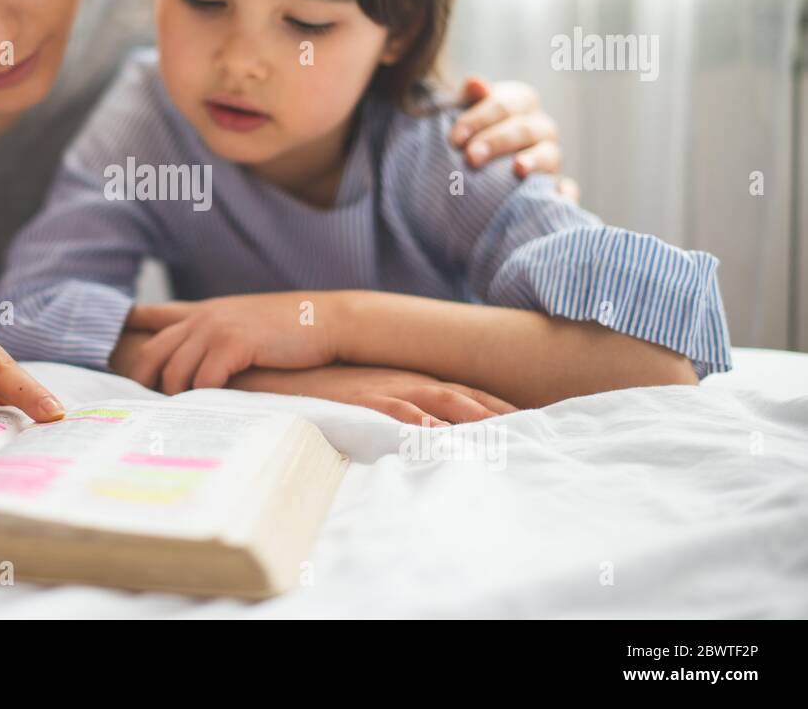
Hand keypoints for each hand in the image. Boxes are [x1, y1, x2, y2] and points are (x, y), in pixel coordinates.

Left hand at [123, 294, 341, 393]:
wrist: (326, 320)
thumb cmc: (289, 329)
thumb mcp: (245, 323)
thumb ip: (218, 336)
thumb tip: (198, 363)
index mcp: (204, 312)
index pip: (154, 315)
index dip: (128, 325)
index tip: (109, 340)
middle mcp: (203, 317)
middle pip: (153, 350)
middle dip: (143, 381)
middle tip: (144, 407)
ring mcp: (217, 328)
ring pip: (175, 370)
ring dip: (175, 396)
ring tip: (178, 417)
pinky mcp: (235, 343)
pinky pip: (204, 378)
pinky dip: (202, 397)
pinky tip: (206, 410)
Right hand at [227, 364, 519, 424]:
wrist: (272, 371)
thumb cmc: (318, 394)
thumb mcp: (361, 404)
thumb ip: (391, 418)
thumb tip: (420, 440)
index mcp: (407, 383)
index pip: (464, 395)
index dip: (497, 408)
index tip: (532, 424)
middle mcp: (402, 381)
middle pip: (464, 397)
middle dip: (501, 413)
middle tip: (540, 432)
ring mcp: (384, 388)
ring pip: (441, 402)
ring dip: (474, 419)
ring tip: (507, 437)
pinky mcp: (359, 399)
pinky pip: (398, 412)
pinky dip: (422, 424)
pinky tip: (443, 438)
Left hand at [454, 77, 579, 201]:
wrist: (481, 159)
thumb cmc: (473, 130)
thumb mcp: (468, 110)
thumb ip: (470, 97)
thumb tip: (474, 82)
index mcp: (521, 102)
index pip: (505, 105)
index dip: (479, 119)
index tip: (455, 139)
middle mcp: (540, 127)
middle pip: (524, 130)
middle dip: (497, 142)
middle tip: (471, 157)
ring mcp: (550, 155)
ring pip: (549, 155)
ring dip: (533, 161)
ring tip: (518, 169)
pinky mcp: (554, 183)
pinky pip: (567, 188)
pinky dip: (566, 192)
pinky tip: (559, 195)